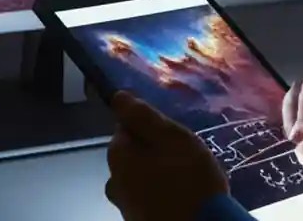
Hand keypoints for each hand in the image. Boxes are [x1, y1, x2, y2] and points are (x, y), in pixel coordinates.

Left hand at [105, 92, 229, 220]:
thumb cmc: (188, 180)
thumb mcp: (171, 138)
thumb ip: (143, 116)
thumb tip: (118, 97)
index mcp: (118, 155)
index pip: (125, 127)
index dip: (151, 127)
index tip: (174, 134)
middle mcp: (114, 180)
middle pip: (133, 154)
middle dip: (156, 152)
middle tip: (185, 155)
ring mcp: (125, 205)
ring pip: (142, 176)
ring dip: (160, 173)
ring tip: (189, 177)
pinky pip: (151, 197)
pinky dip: (164, 193)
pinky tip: (184, 195)